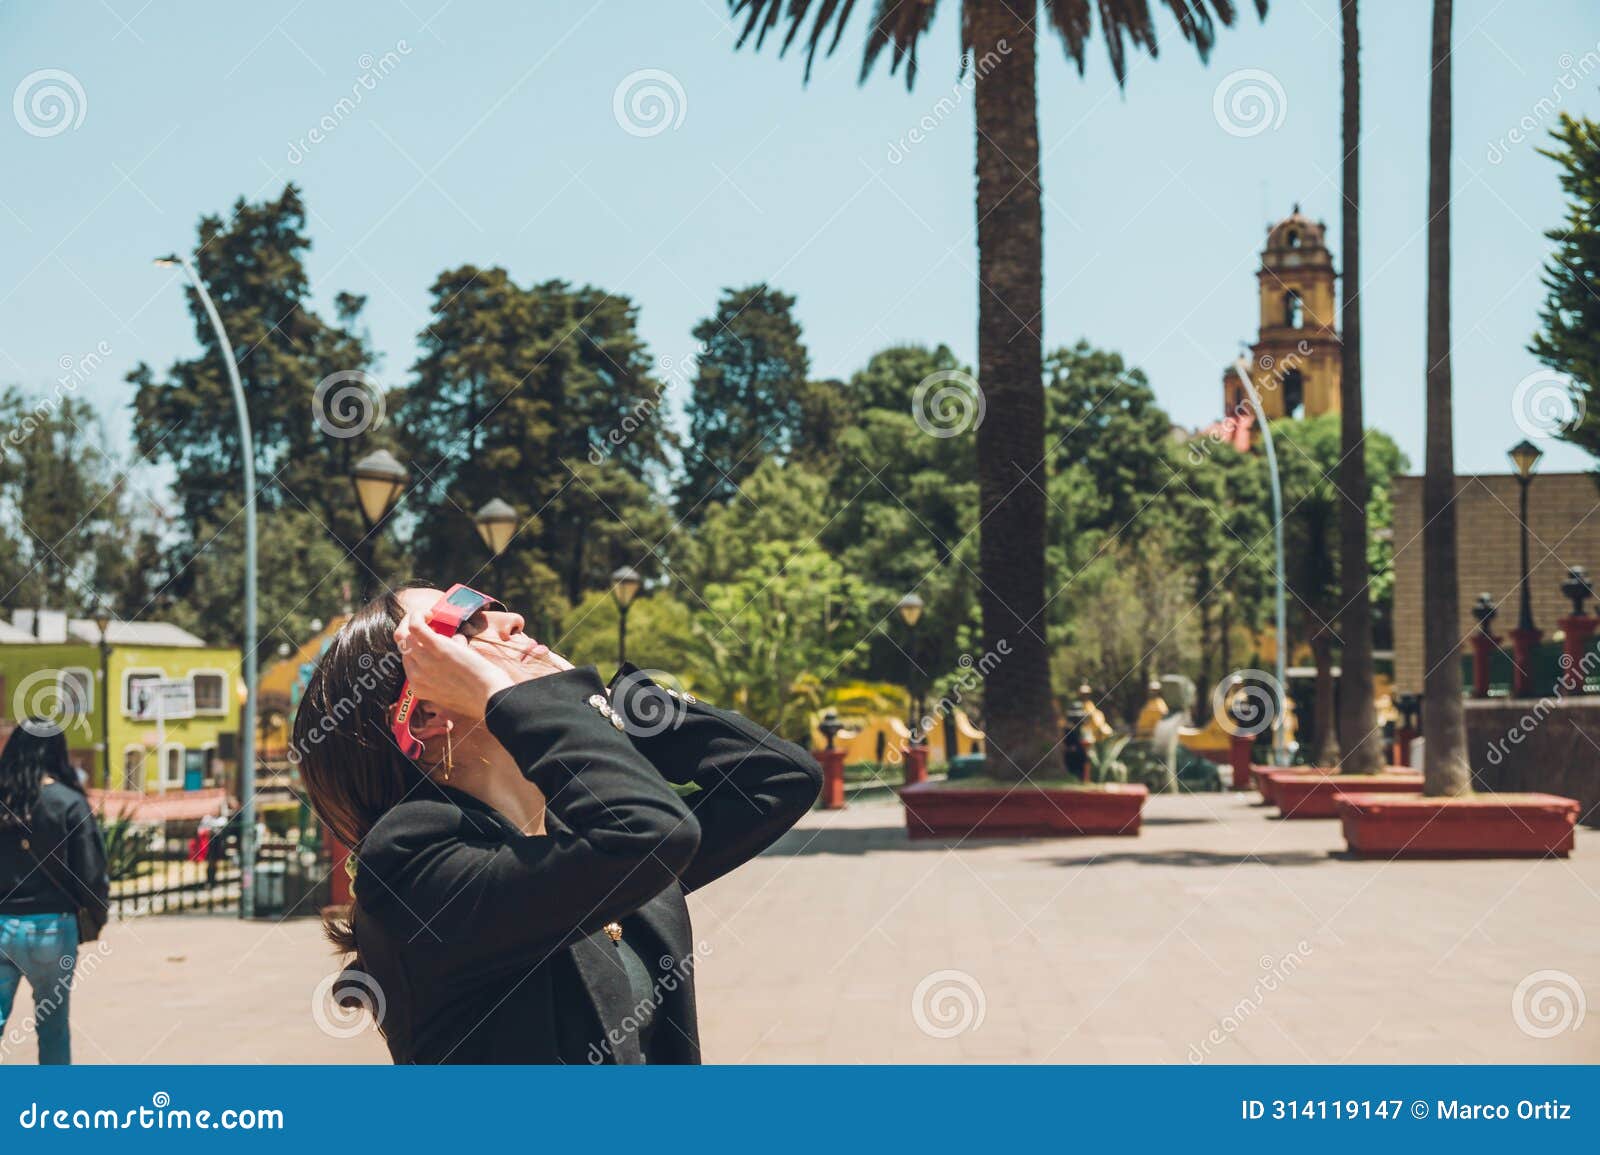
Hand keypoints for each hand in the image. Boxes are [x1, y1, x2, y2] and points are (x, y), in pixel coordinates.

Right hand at [394, 612, 525, 719]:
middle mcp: (415, 676)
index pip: (408, 661)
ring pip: (402, 634)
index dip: (416, 646)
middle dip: (411, 631)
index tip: (429, 637)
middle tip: (427, 622)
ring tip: (428, 615)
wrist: (490, 696)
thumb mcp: (455, 683)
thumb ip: (450, 665)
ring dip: (413, 620)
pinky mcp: (435, 647)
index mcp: (418, 687)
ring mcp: (423, 661)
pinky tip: (429, 613)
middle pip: (403, 647)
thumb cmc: (480, 692)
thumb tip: (456, 640)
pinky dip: (417, 615)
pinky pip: (415, 626)